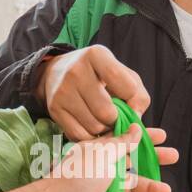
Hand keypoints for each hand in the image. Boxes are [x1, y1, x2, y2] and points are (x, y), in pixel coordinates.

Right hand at [36, 45, 151, 138]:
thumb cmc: (97, 75)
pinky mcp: (54, 108)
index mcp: (97, 55)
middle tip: (114, 115)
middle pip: (107, 112)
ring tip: (101, 119)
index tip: (130, 101)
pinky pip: (79, 135)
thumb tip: (136, 117)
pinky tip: (89, 124)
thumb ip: (137, 94)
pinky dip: (89, 136)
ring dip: (103, 129)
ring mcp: (63, 91)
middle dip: (115, 119)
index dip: (133, 100)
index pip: (126, 85)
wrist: (57, 73)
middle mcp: (76, 71)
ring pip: (93, 127)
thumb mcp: (121, 73)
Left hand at [47, 125, 173, 191]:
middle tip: (174, 157)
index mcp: (101, 149)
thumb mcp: (104, 154)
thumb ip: (122, 143)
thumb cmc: (80, 176)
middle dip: (154, 160)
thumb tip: (136, 128)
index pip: (127, 139)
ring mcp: (103, 186)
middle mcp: (103, 166)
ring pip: (131, 184)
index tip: (162, 136)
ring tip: (166, 191)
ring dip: (148, 187)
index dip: (145, 137)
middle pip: (134, 161)